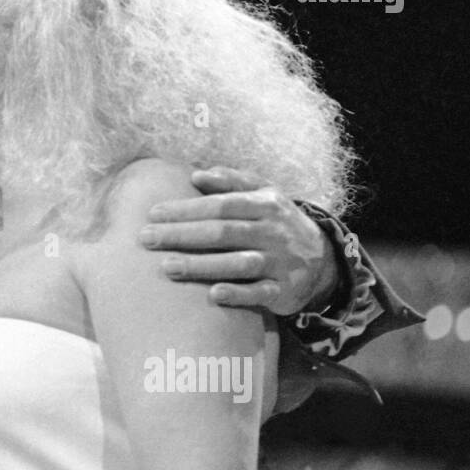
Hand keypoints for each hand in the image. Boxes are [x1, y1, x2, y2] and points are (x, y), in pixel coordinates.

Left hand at [137, 167, 336, 314]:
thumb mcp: (264, 195)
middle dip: (182, 235)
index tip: (152, 214)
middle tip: (146, 239)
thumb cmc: (277, 222)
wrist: (323, 260)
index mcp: (265, 205)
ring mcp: (280, 263)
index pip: (220, 205)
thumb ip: (232, 181)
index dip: (186, 209)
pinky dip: (238, 294)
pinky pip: (260, 293)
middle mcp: (273, 232)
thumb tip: (197, 175)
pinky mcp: (284, 291)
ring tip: (167, 267)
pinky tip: (213, 295)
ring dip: (202, 266)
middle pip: (223, 232)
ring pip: (238, 263)